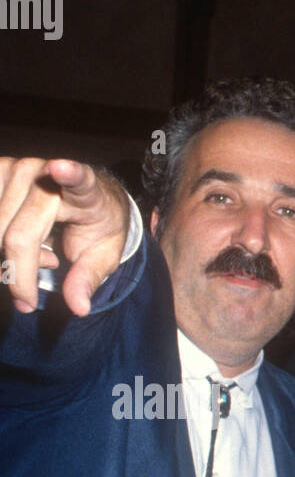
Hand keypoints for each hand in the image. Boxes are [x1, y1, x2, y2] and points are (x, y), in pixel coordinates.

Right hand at [0, 158, 128, 315]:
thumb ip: (88, 279)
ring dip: (9, 255)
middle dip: (23, 271)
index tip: (60, 167)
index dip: (69, 173)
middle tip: (51, 266)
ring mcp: (15, 168)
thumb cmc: (96, 228)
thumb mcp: (103, 256)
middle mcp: (45, 173)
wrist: (87, 199)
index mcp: (84, 191)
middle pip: (17, 235)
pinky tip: (19, 239)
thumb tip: (78, 308)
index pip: (78, 180)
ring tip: (42, 250)